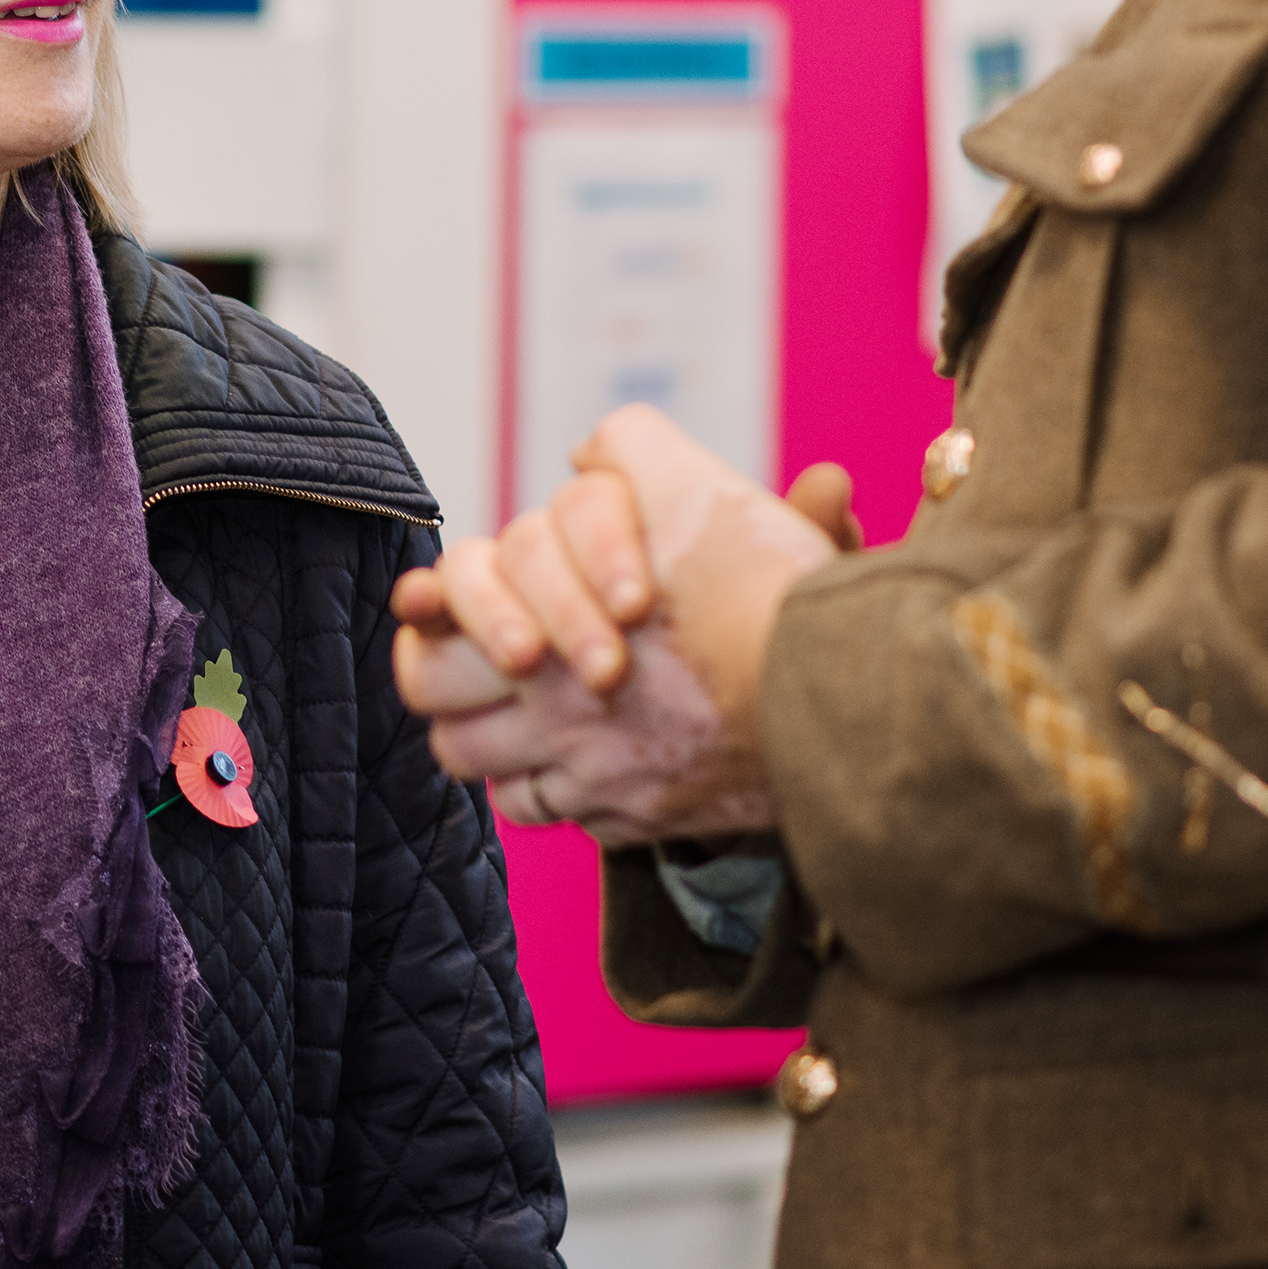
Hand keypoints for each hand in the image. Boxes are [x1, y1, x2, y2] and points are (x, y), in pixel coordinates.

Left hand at [388, 407, 848, 840]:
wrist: (847, 704)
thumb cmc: (776, 590)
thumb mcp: (704, 489)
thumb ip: (636, 452)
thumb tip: (594, 452)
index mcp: (557, 600)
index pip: (450, 589)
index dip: (433, 594)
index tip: (421, 597)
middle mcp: (554, 687)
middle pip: (432, 682)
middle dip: (434, 663)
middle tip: (456, 656)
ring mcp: (585, 761)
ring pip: (470, 755)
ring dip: (477, 730)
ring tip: (505, 710)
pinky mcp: (625, 816)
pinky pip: (537, 810)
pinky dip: (538, 789)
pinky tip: (568, 761)